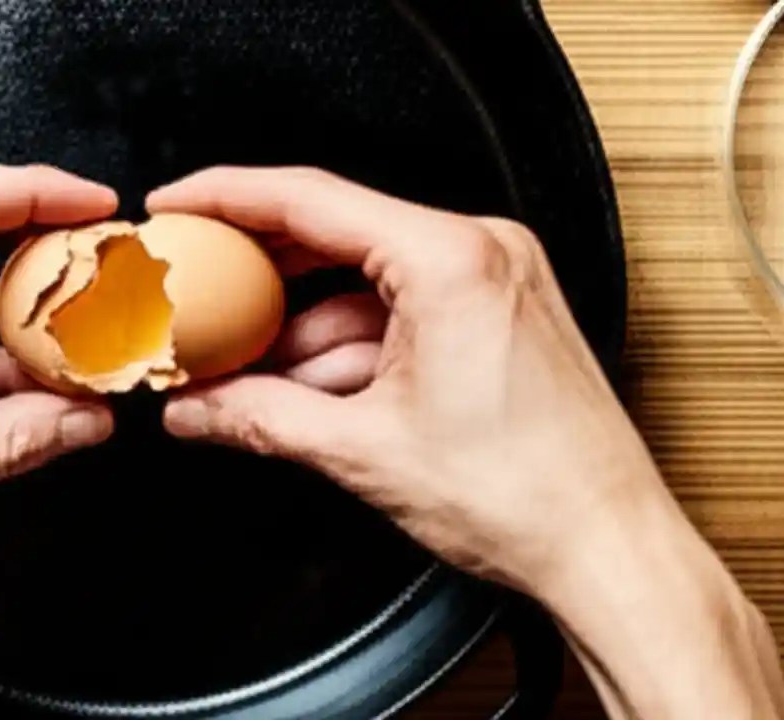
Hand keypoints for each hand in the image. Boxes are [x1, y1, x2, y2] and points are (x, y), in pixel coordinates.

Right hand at [147, 166, 783, 719]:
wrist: (608, 548)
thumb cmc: (527, 496)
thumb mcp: (364, 451)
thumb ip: (261, 419)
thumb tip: (198, 410)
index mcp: (450, 260)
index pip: (310, 200)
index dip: (226, 196)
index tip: (176, 203)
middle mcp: (478, 253)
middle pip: (332, 236)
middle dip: (255, 274)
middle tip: (192, 287)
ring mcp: (490, 284)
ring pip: (360, 287)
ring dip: (295, 328)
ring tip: (232, 365)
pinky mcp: (492, 319)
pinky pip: (395, 315)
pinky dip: (342, 348)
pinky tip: (292, 385)